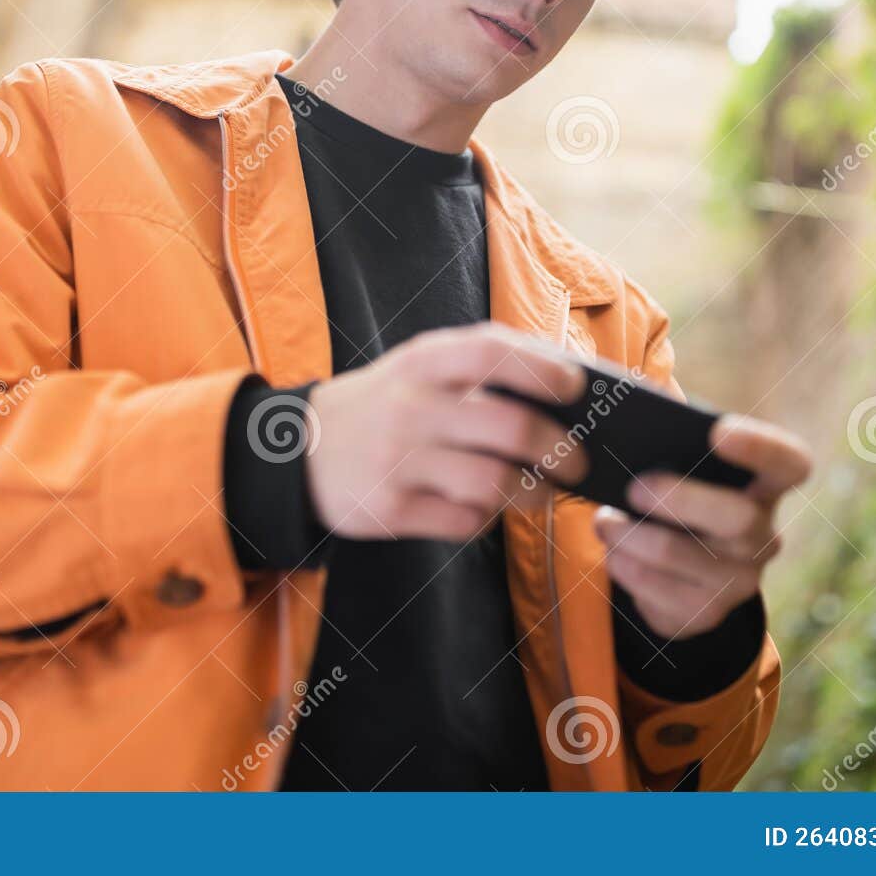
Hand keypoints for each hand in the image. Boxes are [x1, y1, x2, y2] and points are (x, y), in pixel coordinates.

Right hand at [303, 322, 589, 540]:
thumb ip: (479, 368)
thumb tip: (568, 383)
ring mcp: (397, 462)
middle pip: (510, 427)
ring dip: (535, 493)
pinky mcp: (389, 511)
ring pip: (494, 482)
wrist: (296, 451)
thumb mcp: (417, 369)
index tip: (575, 387)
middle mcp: (409, 408)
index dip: (542, 369)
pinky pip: (464, 521)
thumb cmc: (385, 405)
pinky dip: (488, 518)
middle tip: (579, 462)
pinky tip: (488, 508)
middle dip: (560, 449)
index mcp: (420, 363)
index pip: (491, 353)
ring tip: (546, 492)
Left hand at [593, 413, 811, 639]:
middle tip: (633, 488)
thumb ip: (672, 427)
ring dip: (630, 535)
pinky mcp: (705, 613)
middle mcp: (763, 537)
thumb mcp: (681, 459)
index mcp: (766, 486)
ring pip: (680, 555)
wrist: (674, 561)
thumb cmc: (677, 491)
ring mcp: (740, 581)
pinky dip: (624, 565)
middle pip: (737, 519)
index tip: (717, 431)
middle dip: (678, 500)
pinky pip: (656, 590)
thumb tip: (649, 409)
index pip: (790, 464)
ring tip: (604, 521)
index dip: (761, 446)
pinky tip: (613, 551)